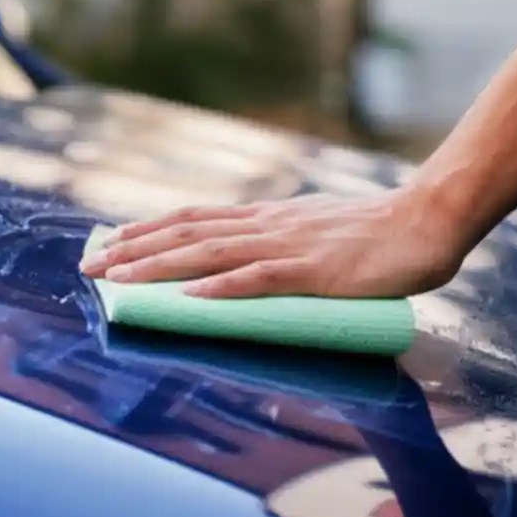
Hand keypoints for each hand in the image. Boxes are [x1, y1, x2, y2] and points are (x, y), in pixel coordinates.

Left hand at [79, 192, 467, 298]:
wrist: (427, 220)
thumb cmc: (377, 233)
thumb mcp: (316, 231)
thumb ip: (281, 242)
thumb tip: (249, 260)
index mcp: (268, 217)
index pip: (195, 218)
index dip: (148, 229)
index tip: (109, 241)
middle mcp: (268, 225)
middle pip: (188, 233)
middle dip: (134, 250)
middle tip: (89, 265)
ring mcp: (289, 246)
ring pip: (211, 253)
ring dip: (161, 267)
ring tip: (120, 279)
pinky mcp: (315, 272)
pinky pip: (261, 279)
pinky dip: (223, 289)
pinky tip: (192, 299)